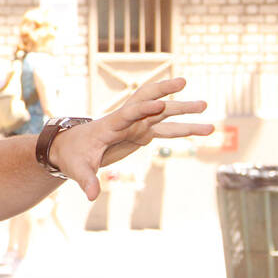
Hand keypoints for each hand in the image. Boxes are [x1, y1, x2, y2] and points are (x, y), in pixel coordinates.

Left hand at [49, 77, 212, 200]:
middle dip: (163, 90)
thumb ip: (87, 180)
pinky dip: (184, 128)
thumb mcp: (78, 169)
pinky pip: (166, 129)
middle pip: (145, 100)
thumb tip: (93, 196)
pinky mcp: (141, 134)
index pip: (127, 114)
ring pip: (162, 114)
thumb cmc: (73, 156)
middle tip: (182, 81)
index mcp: (109, 125)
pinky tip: (204, 126)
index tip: (160, 104)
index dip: (142, 109)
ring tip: (206, 105)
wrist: (71, 148)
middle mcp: (125, 121)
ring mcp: (135, 126)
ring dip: (183, 109)